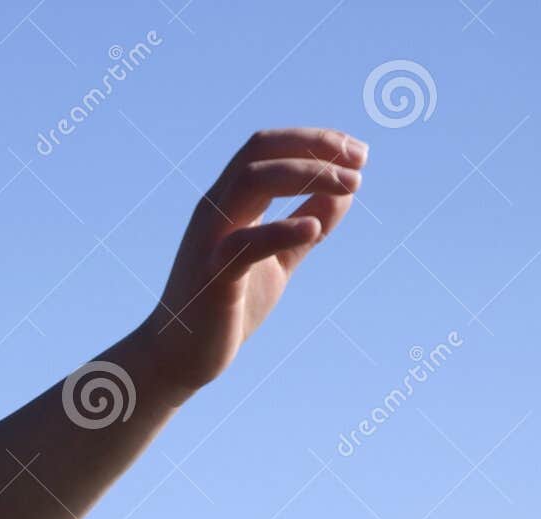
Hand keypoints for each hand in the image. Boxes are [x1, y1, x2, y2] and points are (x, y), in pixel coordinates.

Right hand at [137, 127, 365, 394]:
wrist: (179, 357)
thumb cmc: (227, 307)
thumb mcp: (276, 261)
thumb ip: (303, 230)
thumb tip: (343, 194)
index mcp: (228, 204)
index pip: (267, 148)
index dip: (314, 140)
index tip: (357, 152)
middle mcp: (215, 211)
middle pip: (260, 152)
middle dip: (315, 146)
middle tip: (361, 159)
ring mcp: (211, 240)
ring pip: (252, 181)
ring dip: (307, 174)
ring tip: (351, 185)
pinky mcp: (213, 276)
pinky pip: (245, 243)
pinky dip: (281, 229)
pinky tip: (313, 228)